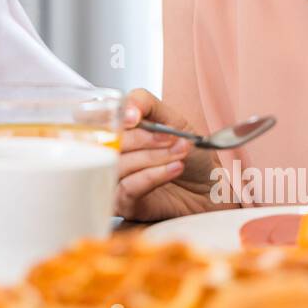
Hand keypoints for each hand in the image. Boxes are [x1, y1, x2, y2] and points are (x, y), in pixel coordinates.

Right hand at [114, 88, 227, 221]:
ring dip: (154, 157)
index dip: (113, 118)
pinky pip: (128, 188)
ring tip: (179, 155)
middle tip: (170, 138)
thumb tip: (127, 109)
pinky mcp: (123, 203)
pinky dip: (153, 176)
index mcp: (116, 131)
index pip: (98, 119)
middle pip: (110, 143)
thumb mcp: (171, 118)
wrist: (209, 186)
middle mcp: (110, 155)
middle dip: (143, 139)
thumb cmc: (188, 154)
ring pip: (119, 165)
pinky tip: (174, 169)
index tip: (135, 118)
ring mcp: (114, 180)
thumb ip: (145, 104)